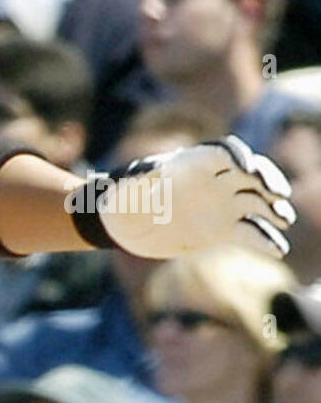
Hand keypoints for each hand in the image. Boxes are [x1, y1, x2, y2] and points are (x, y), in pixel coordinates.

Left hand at [100, 135, 294, 258]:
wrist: (121, 225)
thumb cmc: (120, 197)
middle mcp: (213, 180)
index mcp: (191, 163)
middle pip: (250, 174)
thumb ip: (139, 178)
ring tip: (283, 219)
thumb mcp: (124, 186)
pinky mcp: (221, 229)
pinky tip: (277, 250)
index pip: (223, 153)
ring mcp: (221, 205)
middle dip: (266, 180)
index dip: (238, 156)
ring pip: (256, 203)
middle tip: (278, 194)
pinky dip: (263, 239)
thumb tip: (148, 171)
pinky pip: (248, 233)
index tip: (248, 168)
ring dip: (272, 209)